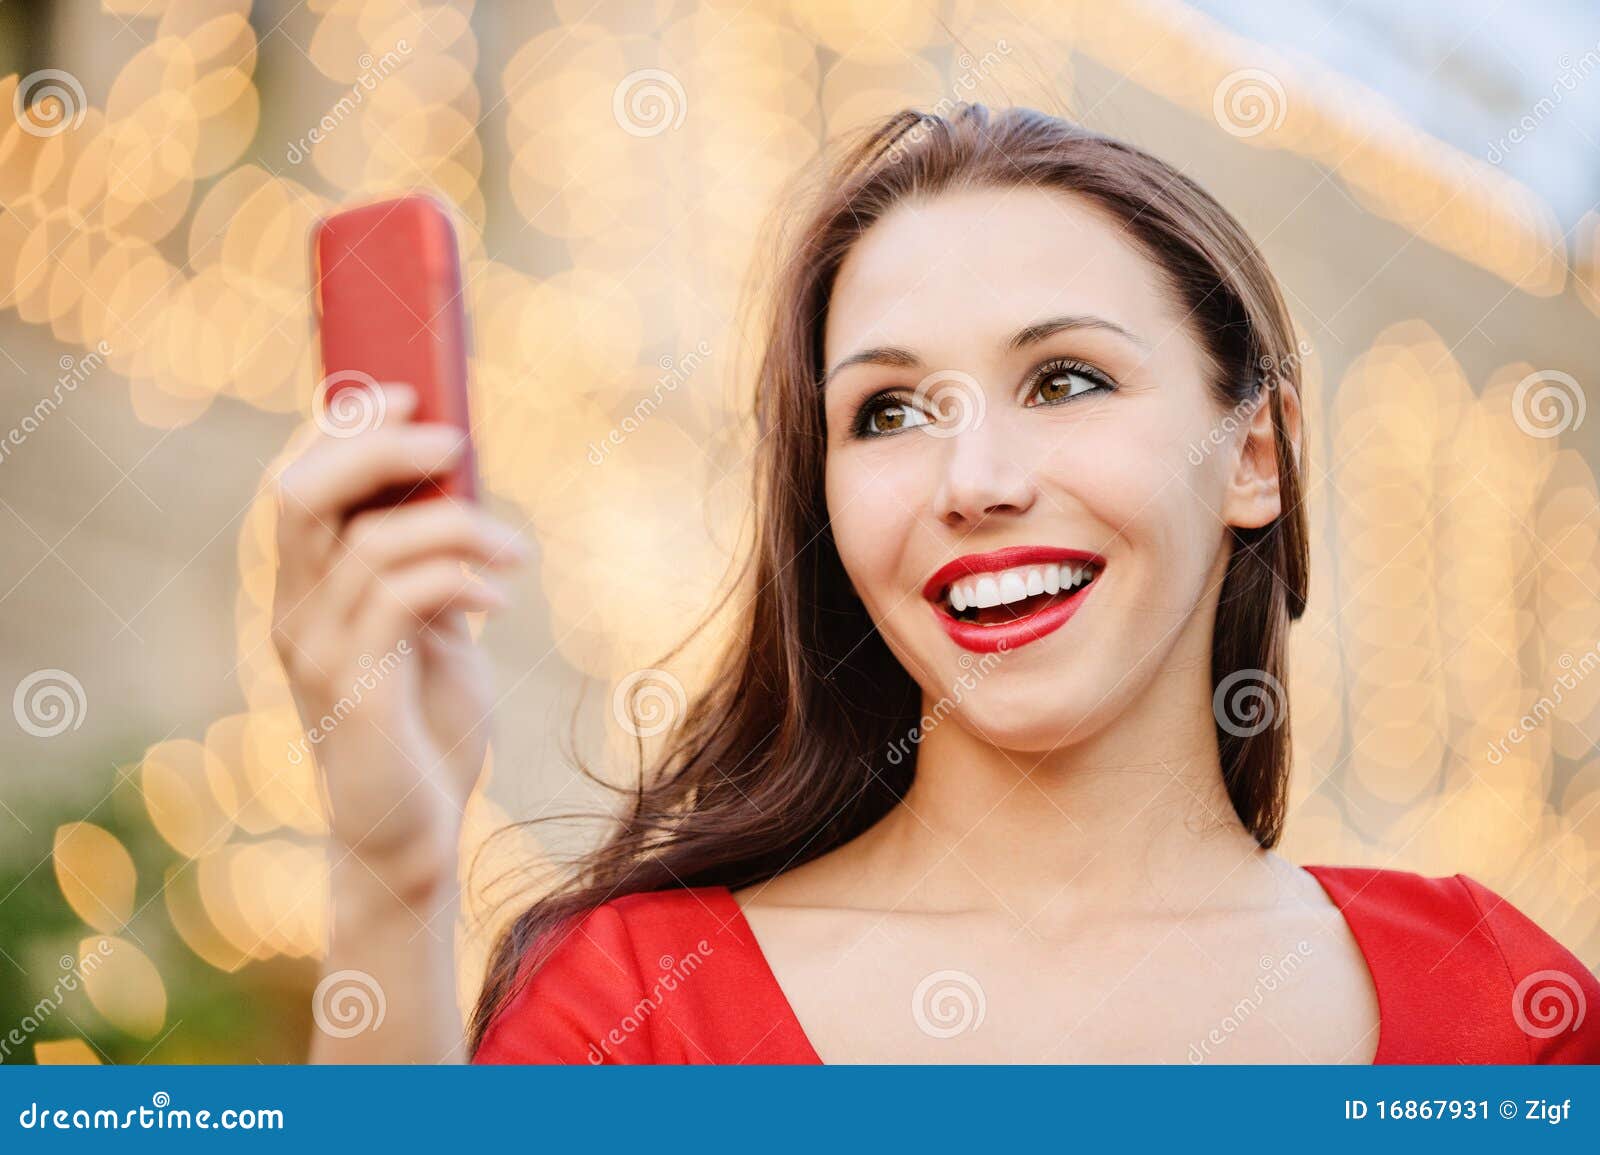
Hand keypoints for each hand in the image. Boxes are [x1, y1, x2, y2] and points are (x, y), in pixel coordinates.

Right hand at [270, 383, 527, 900]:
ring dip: (455, 525)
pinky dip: (457, 576)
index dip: (337, 429)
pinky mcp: (354, 693)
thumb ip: (429, 569)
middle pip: (301, 494)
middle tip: (453, 440)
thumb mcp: (435, 632)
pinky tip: (499, 594)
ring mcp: (318, 654)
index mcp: (307, 593)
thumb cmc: (425, 729)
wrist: (413, 836)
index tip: (402, 393)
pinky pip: (399, 601)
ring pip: (365, 543)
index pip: (294, 487)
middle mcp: (296, 615)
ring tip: (514, 548)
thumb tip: (456, 490)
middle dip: (376, 449)